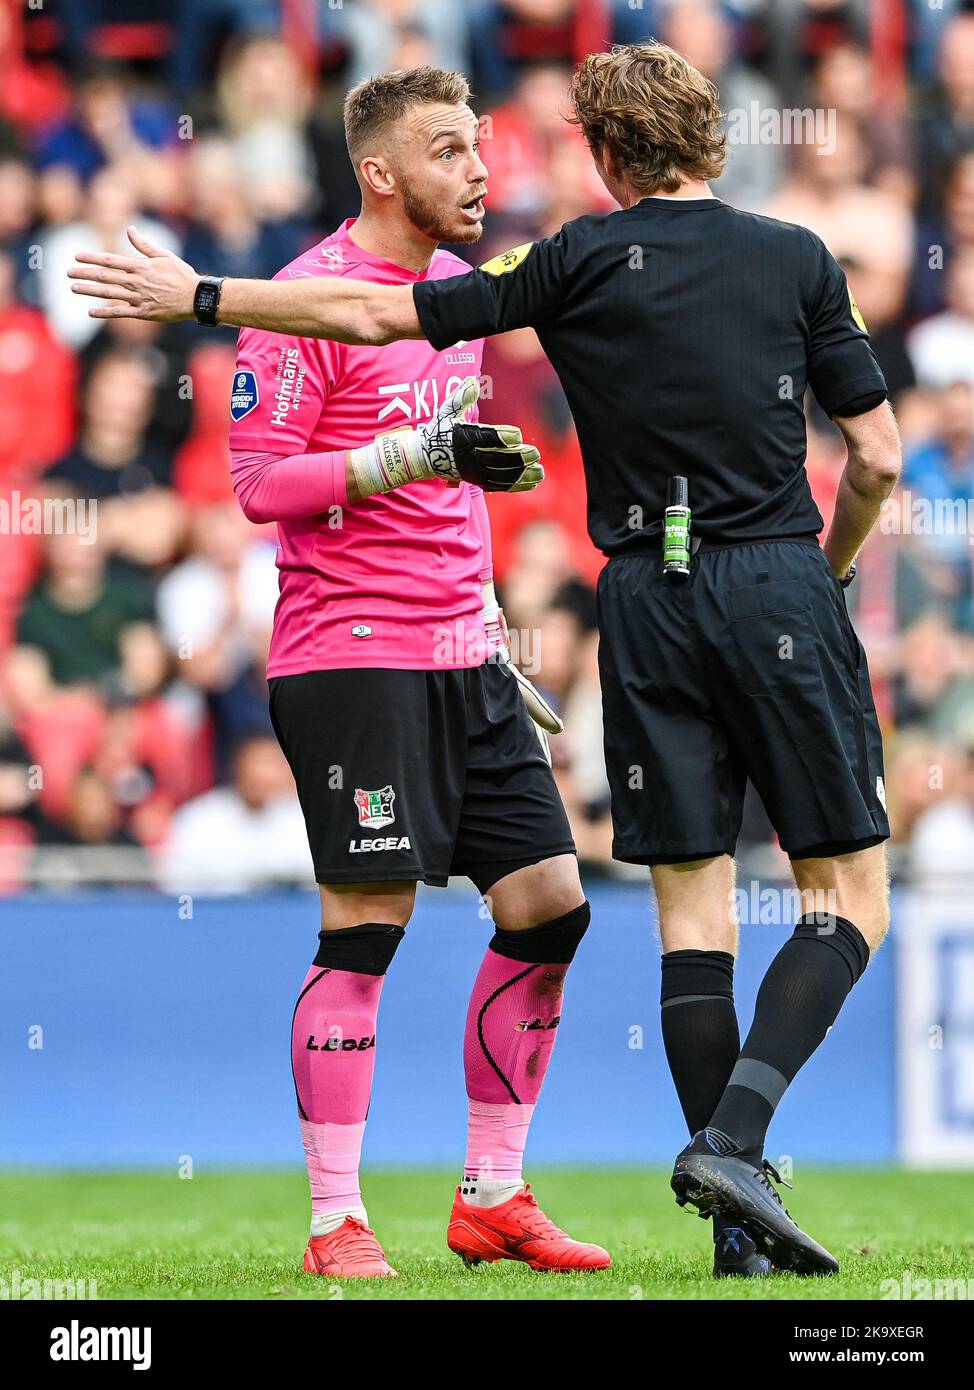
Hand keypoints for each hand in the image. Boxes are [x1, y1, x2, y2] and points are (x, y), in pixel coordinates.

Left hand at [68, 226, 199, 321]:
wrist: (196, 298)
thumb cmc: (182, 275)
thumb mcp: (164, 255)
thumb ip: (144, 245)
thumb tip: (130, 230)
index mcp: (140, 266)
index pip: (110, 260)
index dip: (92, 258)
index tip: (77, 257)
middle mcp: (136, 281)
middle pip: (104, 276)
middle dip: (84, 273)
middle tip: (68, 272)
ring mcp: (138, 298)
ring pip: (108, 293)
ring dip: (89, 290)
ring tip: (74, 288)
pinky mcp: (143, 313)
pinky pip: (120, 312)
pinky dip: (104, 312)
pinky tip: (90, 312)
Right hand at [349, 377, 543, 497]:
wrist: (425, 456)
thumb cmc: (440, 429)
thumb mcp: (447, 411)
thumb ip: (462, 397)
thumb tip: (472, 381)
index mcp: (464, 438)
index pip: (486, 439)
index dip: (503, 438)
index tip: (518, 436)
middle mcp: (470, 457)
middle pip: (497, 460)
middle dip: (518, 458)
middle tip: (535, 453)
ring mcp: (474, 471)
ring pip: (501, 476)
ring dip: (522, 475)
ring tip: (540, 471)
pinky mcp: (477, 481)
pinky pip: (499, 485)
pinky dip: (516, 485)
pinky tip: (532, 482)